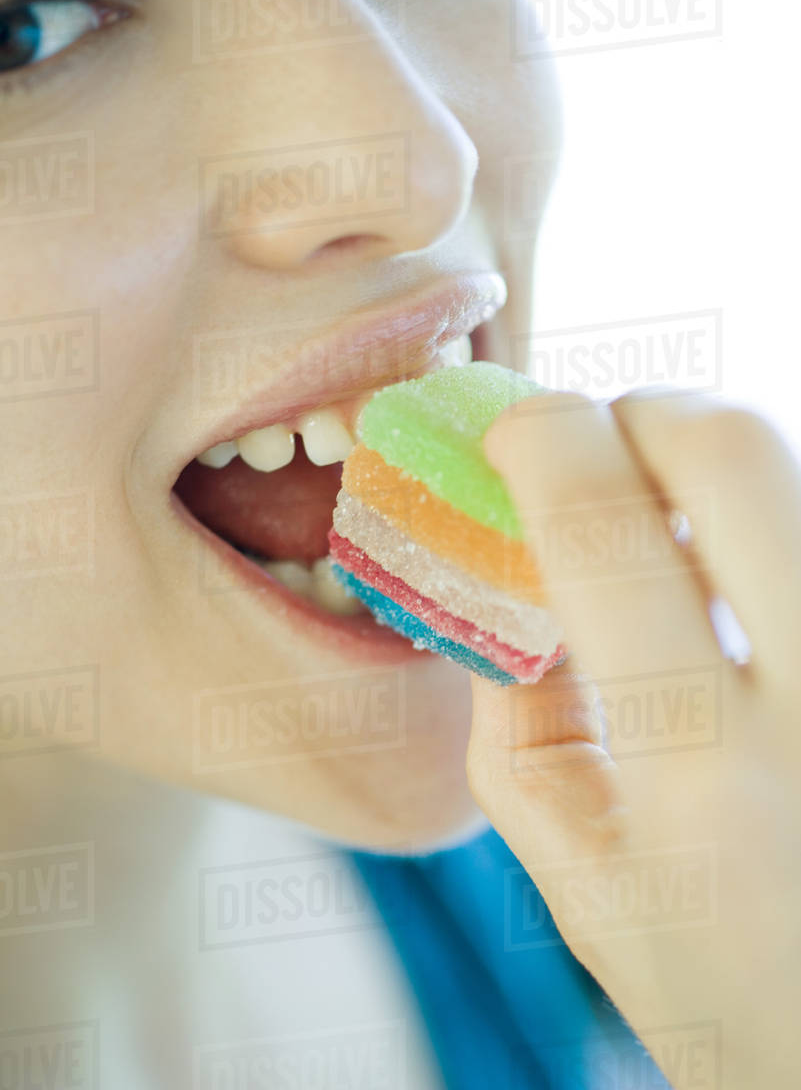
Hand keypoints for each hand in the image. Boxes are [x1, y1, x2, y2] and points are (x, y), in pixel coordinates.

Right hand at [466, 387, 800, 1088]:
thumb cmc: (732, 993)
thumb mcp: (583, 881)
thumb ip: (518, 723)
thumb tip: (503, 578)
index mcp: (702, 769)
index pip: (602, 526)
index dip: (539, 438)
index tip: (509, 430)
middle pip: (731, 448)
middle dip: (638, 415)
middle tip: (598, 453)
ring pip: (796, 470)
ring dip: (710, 468)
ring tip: (676, 537)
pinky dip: (765, 526)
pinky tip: (746, 590)